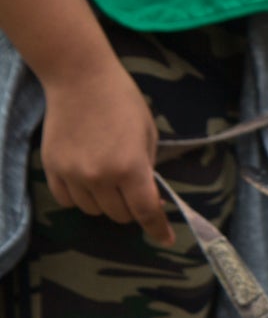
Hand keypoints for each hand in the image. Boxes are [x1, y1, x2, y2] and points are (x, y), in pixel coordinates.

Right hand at [39, 64, 173, 245]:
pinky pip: (67, 200)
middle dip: (130, 207)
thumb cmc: (123, 103)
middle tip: (132, 189)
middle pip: (119, 215)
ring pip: (93, 210)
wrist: (80, 78)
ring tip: (107, 177)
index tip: (166, 239)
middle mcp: (100, 176)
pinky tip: (85, 179)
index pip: (146, 211)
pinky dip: (79, 196)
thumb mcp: (148, 136)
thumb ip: (147, 170)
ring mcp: (73, 174)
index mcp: (131, 168)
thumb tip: (148, 196)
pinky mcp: (52, 168)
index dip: (158, 228)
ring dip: (105, 202)